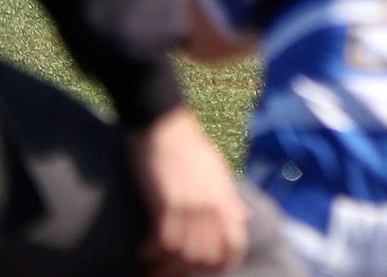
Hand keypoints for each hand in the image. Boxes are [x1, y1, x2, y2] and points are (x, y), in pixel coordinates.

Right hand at [129, 105, 249, 276]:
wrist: (164, 123)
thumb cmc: (189, 144)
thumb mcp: (218, 170)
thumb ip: (229, 197)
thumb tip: (244, 216)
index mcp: (226, 199)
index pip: (236, 244)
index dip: (224, 263)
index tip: (207, 270)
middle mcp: (213, 206)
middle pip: (207, 256)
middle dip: (187, 270)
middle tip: (169, 271)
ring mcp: (192, 206)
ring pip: (185, 254)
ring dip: (166, 265)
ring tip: (152, 264)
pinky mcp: (167, 204)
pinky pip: (163, 242)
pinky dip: (151, 251)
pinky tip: (142, 249)